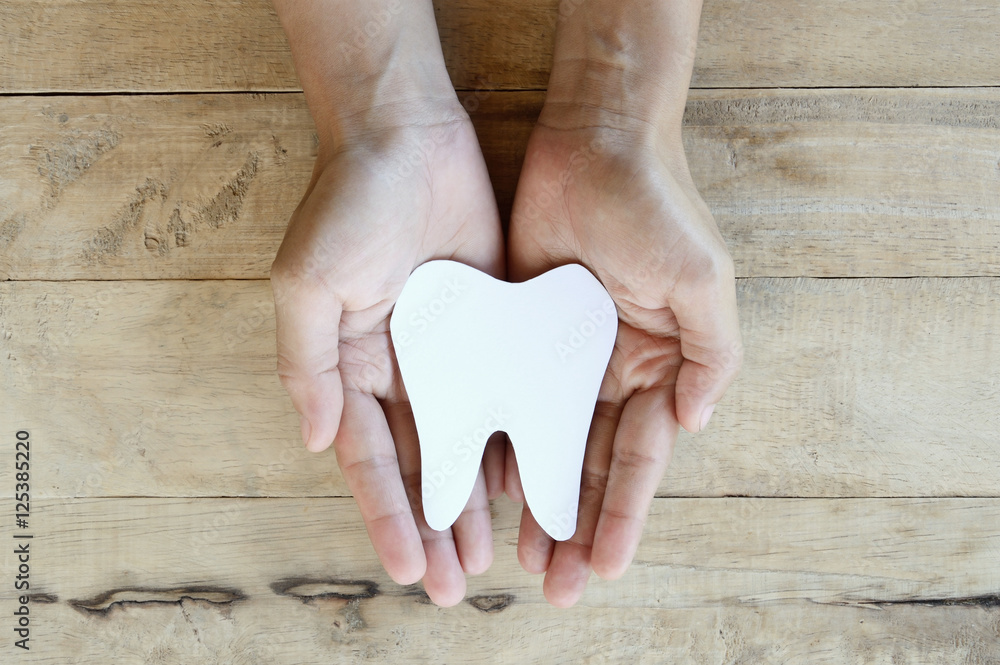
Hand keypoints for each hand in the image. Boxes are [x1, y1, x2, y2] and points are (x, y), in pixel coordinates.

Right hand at [270, 105, 505, 605]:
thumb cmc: (348, 204)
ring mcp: (448, 350)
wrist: (407, 134)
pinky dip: (511, 439)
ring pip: (463, 442)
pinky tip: (525, 484)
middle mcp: (399, 369)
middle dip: (432, 527)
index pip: (367, 460)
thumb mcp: (307, 286)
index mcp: (350, 367)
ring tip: (490, 558)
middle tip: (452, 587)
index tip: (407, 569)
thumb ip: (307, 366)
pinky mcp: (492, 323)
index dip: (387, 517)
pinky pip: (504, 392)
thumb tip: (319, 442)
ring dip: (473, 500)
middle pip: (417, 465)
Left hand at [506, 117, 741, 605]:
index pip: (639, 459)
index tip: (603, 566)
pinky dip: (502, 444)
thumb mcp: (702, 278)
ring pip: (548, 445)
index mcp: (661, 367)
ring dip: (539, 502)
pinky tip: (488, 487)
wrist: (595, 139)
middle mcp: (614, 371)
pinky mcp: (521, 332)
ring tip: (522, 557)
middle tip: (556, 585)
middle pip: (592, 467)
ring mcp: (564, 356)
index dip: (621, 515)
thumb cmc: (656, 204)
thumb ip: (711, 354)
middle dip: (578, 527)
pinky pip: (509, 400)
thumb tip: (694, 425)